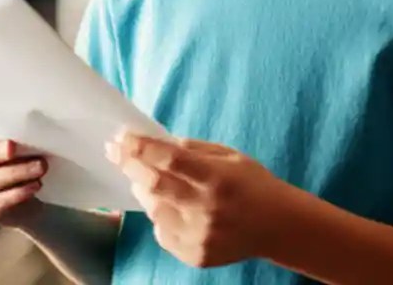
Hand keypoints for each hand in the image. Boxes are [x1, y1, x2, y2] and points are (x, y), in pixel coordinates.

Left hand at [106, 133, 289, 268]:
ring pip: (153, 209)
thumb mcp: (229, 156)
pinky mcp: (195, 255)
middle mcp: (207, 208)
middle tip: (115, 152)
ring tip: (146, 179)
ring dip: (143, 190)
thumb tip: (154, 142)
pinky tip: (169, 206)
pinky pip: (161, 232)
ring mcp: (199, 235)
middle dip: (129, 164)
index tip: (121, 137)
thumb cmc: (252, 184)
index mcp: (217, 177)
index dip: (141, 147)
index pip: (170, 158)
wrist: (278, 227)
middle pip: (154, 184)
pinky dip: (158, 215)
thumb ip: (192, 149)